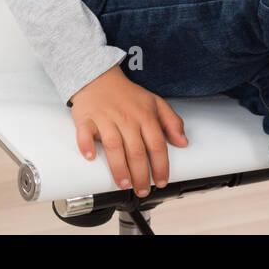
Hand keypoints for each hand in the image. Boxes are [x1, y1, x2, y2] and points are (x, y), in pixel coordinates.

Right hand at [69, 64, 188, 196]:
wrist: (99, 78)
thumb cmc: (128, 95)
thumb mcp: (156, 103)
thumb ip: (172, 122)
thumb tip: (183, 142)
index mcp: (146, 116)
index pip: (157, 145)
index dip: (161, 165)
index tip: (162, 181)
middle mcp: (127, 119)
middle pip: (137, 151)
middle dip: (142, 174)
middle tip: (142, 190)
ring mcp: (106, 119)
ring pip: (114, 146)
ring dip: (119, 168)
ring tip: (124, 184)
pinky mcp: (86, 119)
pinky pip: (85, 133)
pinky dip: (86, 145)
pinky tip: (90, 157)